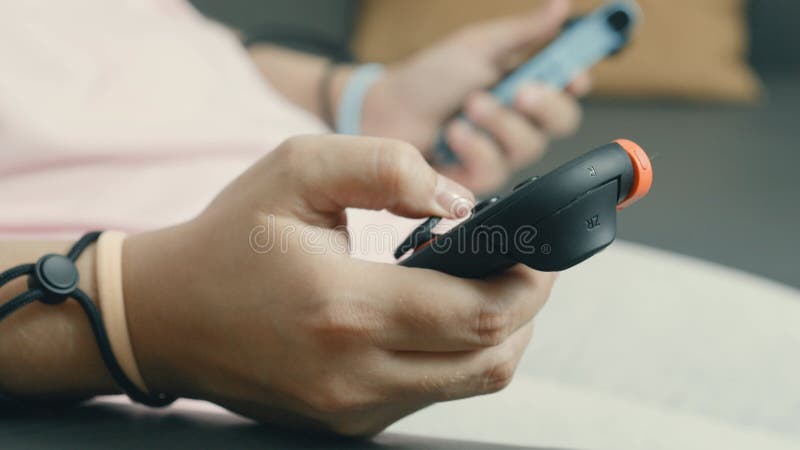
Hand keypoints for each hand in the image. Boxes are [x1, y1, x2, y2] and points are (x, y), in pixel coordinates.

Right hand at [122, 135, 555, 435]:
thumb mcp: (297, 170)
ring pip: (469, 384)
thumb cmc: (230, 241)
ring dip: (497, 337)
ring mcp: (352, 408)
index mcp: (344, 308)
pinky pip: (431, 395)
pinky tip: (441, 318)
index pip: (477, 313)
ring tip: (488, 288)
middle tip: (527, 269)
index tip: (539, 252)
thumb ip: (387, 168)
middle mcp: (354, 374)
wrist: (166, 317)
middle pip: (491, 360)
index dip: (528, 282)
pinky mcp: (348, 421)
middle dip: (526, 311)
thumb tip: (457, 203)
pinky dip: (455, 357)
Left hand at [360, 0, 589, 193]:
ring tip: (468, 106)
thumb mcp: (477, 46)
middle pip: (560, 123)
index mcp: (525, 85)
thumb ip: (522, 33)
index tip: (573, 76)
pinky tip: (453, 135)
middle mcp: (518, 121)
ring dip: (497, 124)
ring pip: (527, 148)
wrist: (387, 110)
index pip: (570, 88)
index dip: (576, 82)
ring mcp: (499, 152)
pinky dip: (474, 149)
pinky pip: (495, 172)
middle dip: (542, 105)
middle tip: (518, 92)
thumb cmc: (427, 80)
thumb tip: (559, 7)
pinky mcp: (477, 178)